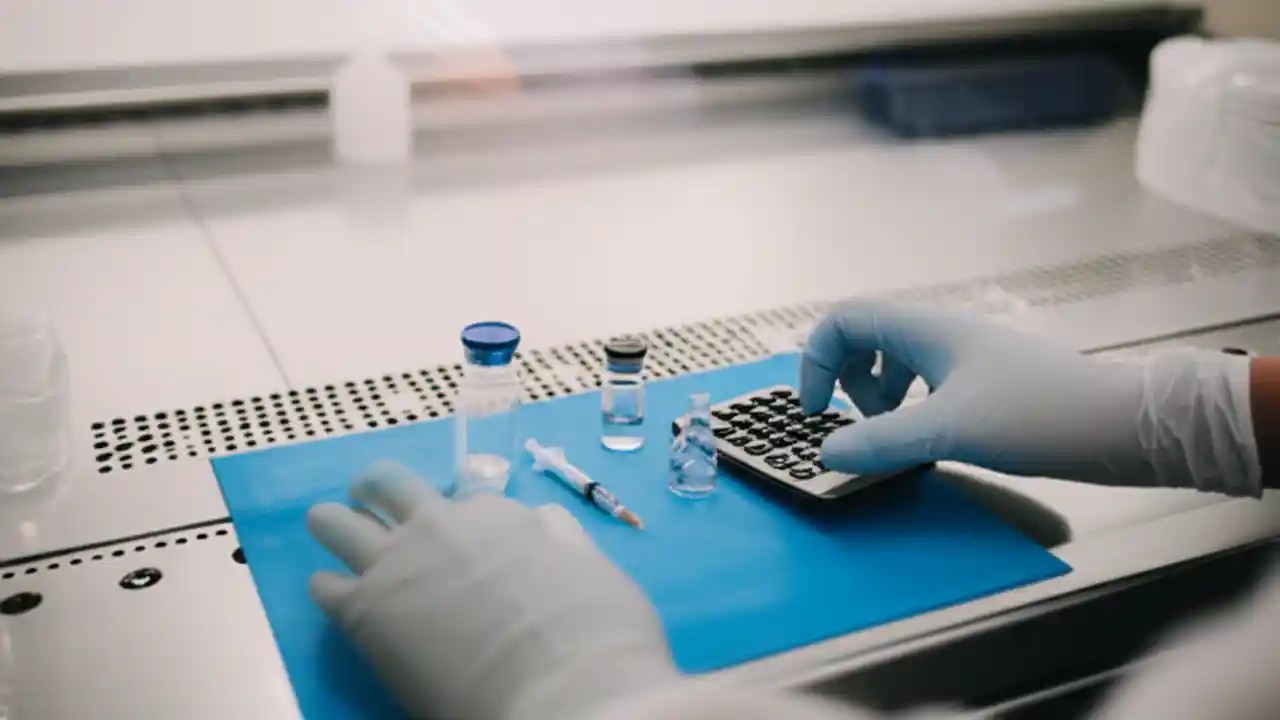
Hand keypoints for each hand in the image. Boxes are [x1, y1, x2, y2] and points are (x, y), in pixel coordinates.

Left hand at [306, 462, 677, 719]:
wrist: (568, 694)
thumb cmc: (599, 638)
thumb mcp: (593, 568)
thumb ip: (560, 542)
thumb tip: (542, 523)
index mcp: (500, 515)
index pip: (468, 501)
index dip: (465, 522)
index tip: (467, 541)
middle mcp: (442, 527)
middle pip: (390, 486)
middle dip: (379, 488)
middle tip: (372, 498)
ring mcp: (398, 566)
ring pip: (338, 523)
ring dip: (333, 523)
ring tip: (327, 527)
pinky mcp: (366, 614)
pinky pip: (325, 587)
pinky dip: (327, 587)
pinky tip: (332, 595)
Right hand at [798, 298, 1257, 493]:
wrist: (1120, 424)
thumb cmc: (1037, 415)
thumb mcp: (948, 430)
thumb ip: (881, 441)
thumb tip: (826, 453)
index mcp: (925, 329)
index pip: (843, 320)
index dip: (814, 361)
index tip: (814, 412)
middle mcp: (941, 333)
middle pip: (864, 336)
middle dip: (842, 378)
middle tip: (853, 423)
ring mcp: (965, 356)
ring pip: (894, 359)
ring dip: (873, 394)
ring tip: (888, 433)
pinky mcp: (985, 382)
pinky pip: (924, 381)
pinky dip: (906, 405)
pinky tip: (924, 438)